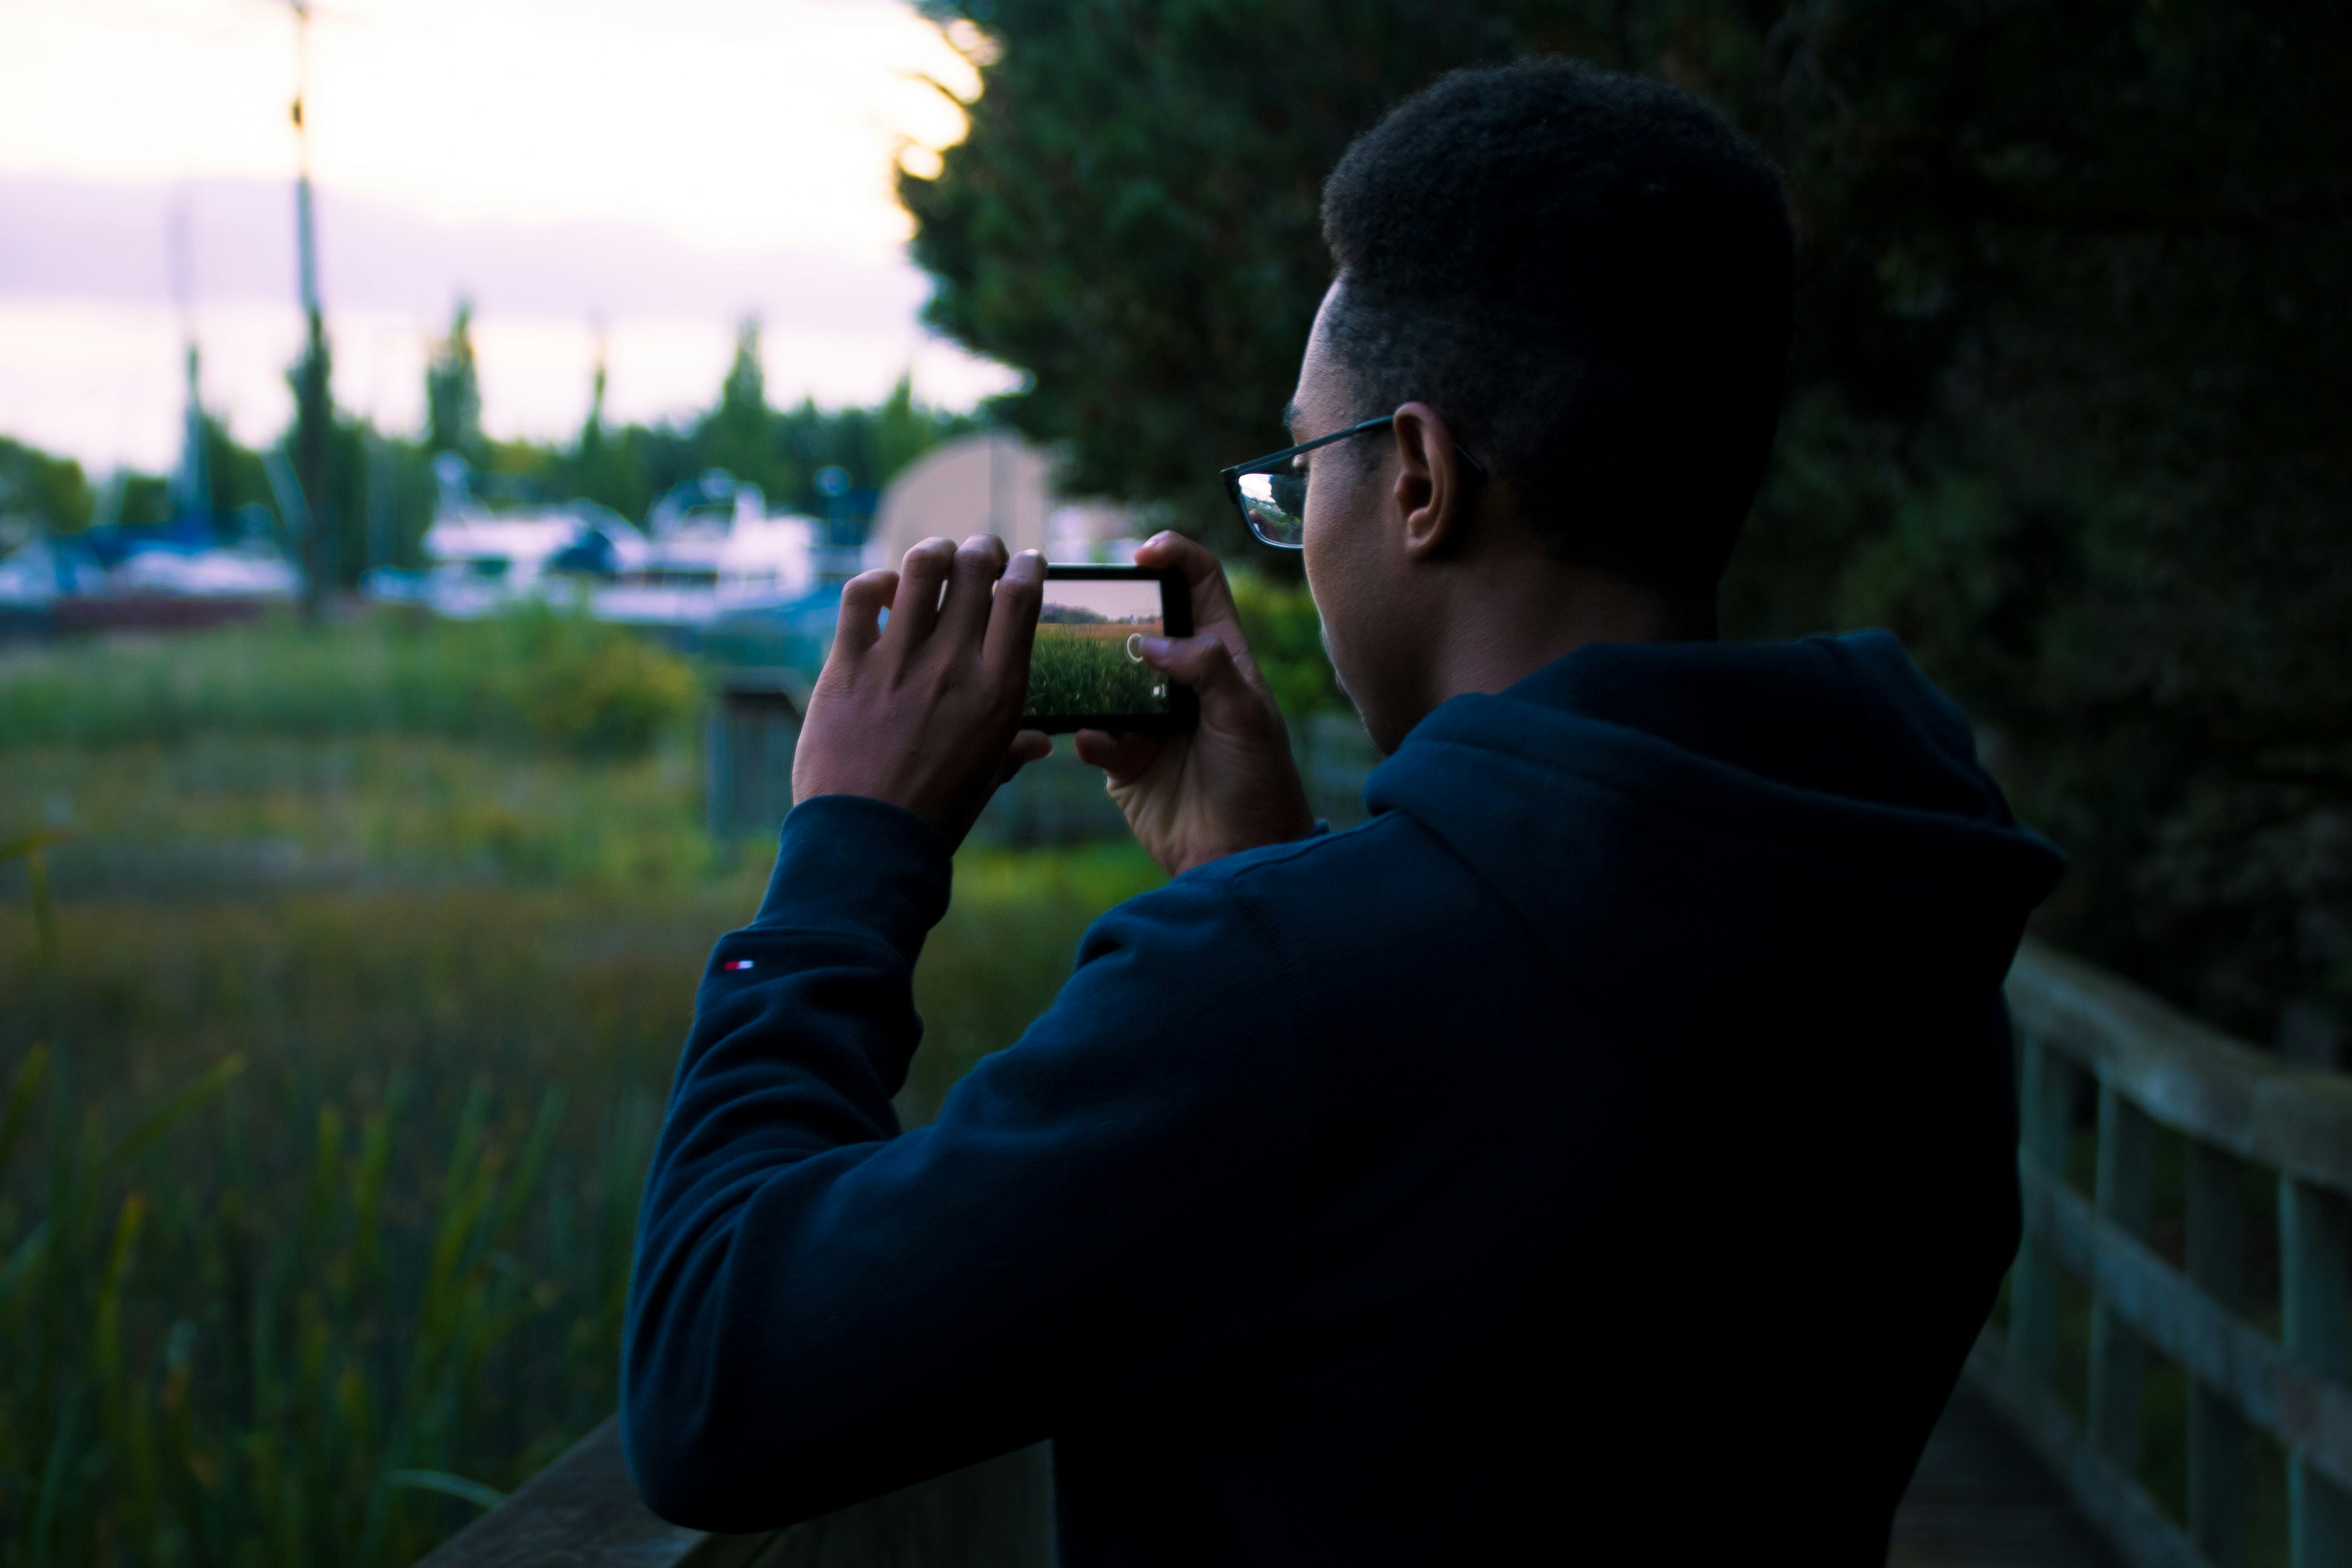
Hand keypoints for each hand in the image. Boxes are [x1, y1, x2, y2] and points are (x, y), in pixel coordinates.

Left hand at [793, 536, 1050, 847]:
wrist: (867, 841)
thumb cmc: (934, 814)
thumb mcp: (987, 779)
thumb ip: (1014, 749)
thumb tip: (1042, 743)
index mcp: (997, 691)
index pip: (1022, 597)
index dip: (1027, 566)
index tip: (1025, 563)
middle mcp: (952, 665)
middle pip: (975, 569)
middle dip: (983, 549)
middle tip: (980, 554)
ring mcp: (897, 661)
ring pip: (920, 567)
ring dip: (933, 552)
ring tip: (936, 557)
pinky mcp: (847, 666)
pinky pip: (859, 595)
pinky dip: (874, 581)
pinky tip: (882, 592)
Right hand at [1074, 532, 1315, 874]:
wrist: (1241, 856)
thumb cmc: (1260, 781)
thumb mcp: (1246, 715)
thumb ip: (1205, 667)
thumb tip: (1150, 641)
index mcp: (1222, 656)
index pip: (1199, 585)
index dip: (1175, 556)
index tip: (1143, 553)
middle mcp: (1181, 681)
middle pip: (1141, 623)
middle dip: (1115, 614)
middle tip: (1090, 611)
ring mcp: (1148, 719)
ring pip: (1106, 678)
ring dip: (1093, 678)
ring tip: (1085, 679)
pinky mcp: (1123, 760)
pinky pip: (1093, 734)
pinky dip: (1091, 735)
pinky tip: (1098, 742)